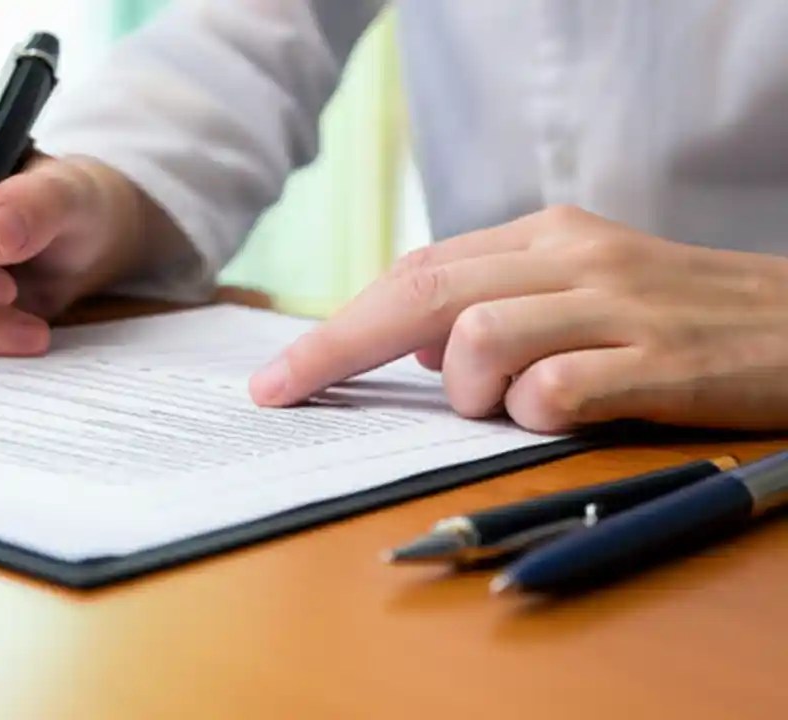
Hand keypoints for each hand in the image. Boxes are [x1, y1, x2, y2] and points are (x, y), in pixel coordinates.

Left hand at [249, 205, 787, 432]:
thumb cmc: (680, 316)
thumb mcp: (583, 288)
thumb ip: (498, 304)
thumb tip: (412, 345)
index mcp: (545, 238)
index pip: (414, 271)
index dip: (338, 324)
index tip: (282, 372)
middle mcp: (571, 260)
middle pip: (421, 292)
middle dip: (336, 348)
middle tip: (283, 392)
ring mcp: (616, 309)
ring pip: (477, 334)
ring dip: (464, 387)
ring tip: (500, 405)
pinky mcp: (661, 365)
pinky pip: (555, 392)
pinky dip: (531, 414)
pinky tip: (554, 415)